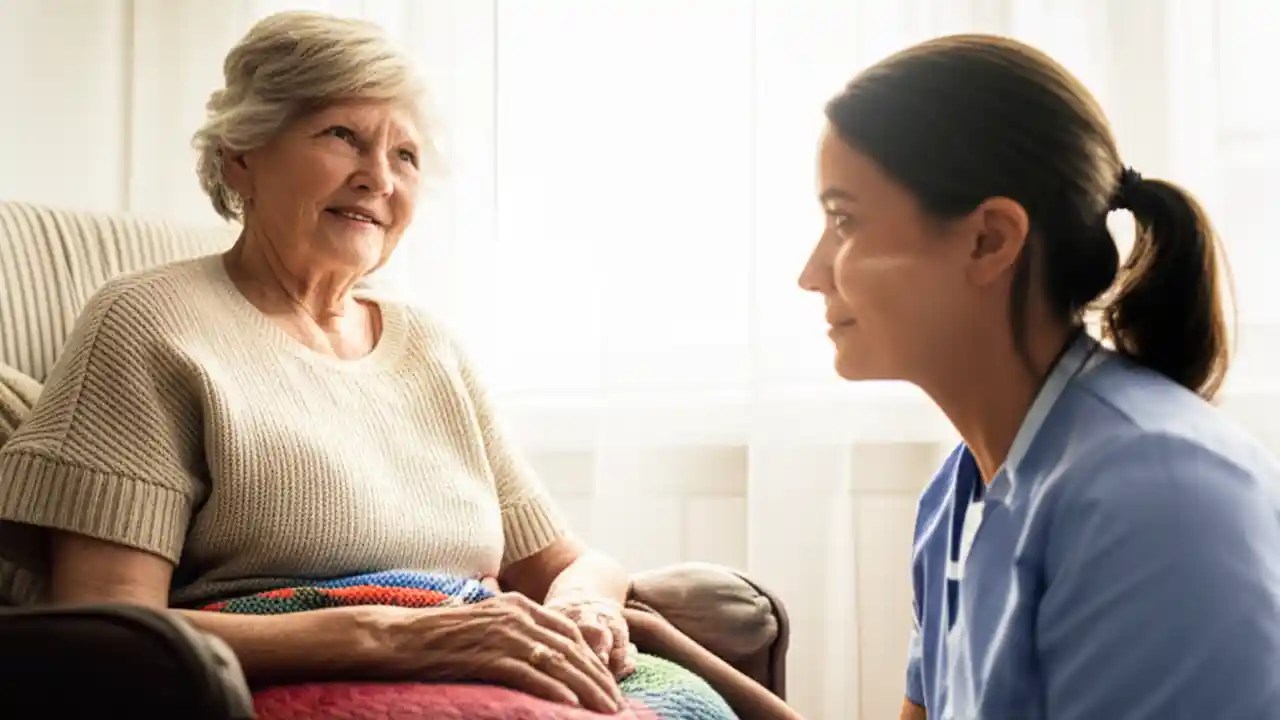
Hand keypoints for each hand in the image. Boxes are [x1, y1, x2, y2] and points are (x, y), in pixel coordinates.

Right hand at [378, 592, 623, 713]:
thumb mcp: (485, 626)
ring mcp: (502, 633)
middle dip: (598, 677)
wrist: (399, 636)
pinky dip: (552, 690)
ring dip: (586, 688)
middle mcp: (516, 615)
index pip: (569, 631)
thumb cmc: (440, 637)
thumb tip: (541, 655)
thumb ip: (514, 633)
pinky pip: (528, 674)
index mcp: (518, 606)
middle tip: (617, 703)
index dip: (593, 657)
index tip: (609, 681)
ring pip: (556, 662)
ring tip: (605, 709)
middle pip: (570, 648)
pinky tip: (570, 706)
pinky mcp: (487, 655)